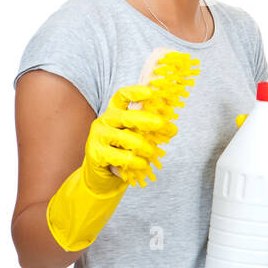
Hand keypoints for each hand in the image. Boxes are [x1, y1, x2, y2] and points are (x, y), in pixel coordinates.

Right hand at [45, 84, 169, 250]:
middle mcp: (104, 121)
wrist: (102, 175)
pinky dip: (136, 162)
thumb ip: (149, 130)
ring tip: (153, 154)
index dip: (136, 92)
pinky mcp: (96, 154)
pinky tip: (143, 165)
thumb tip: (171, 127)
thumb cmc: (123, 151)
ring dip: (146, 148)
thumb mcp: (136, 136)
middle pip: (127, 117)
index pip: (122, 96)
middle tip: (164, 125)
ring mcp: (98, 137)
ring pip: (128, 139)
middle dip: (148, 121)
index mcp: (115, 112)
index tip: (152, 92)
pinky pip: (122, 157)